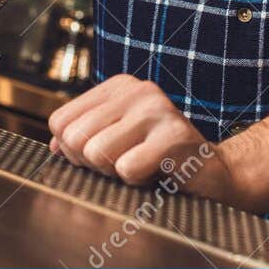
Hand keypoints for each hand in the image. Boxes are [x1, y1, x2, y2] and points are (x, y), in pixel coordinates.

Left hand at [48, 74, 239, 202]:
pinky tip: (159, 172)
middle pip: (75, 139)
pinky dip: (139, 182)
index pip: (60, 122)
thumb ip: (82, 139)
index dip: (74, 151)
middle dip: (94, 164)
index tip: (107, 154)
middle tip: (127, 163)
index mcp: (119, 87)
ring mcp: (158, 109)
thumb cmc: (160, 161)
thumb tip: (55, 144)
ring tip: (145, 165)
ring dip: (117, 173)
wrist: (213, 175)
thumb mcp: (117, 142)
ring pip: (97, 153)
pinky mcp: (175, 135)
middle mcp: (138, 89)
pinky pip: (126, 169)